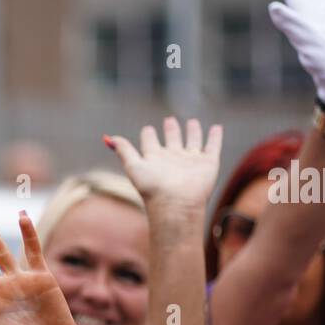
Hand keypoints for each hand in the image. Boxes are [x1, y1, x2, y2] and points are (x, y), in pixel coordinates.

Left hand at [104, 117, 221, 219]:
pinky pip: (213, 146)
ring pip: (193, 141)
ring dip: (193, 131)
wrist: (176, 204)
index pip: (151, 143)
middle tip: (169, 120)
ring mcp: (191, 160)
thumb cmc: (153, 188)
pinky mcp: (208, 163)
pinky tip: (216, 128)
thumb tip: (108, 138)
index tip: (148, 130)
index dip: (149, 135)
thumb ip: (123, 150)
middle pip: (172, 140)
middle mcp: (173, 158)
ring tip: (192, 121)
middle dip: (171, 130)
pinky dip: (215, 137)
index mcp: (155, 158)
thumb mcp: (133, 166)